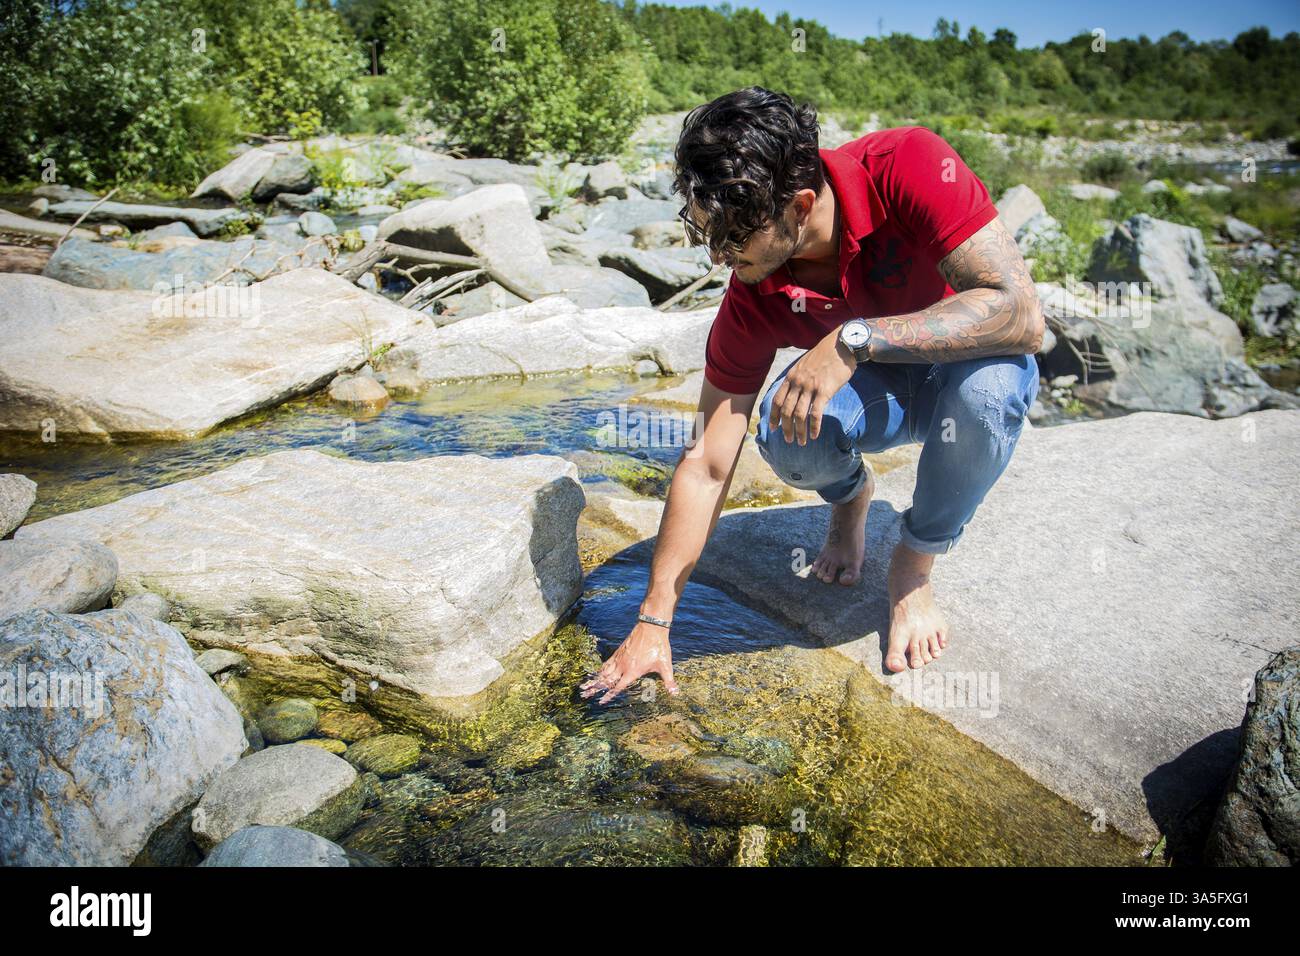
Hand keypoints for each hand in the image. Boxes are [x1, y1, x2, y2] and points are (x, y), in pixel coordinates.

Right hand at [579, 621, 678, 704]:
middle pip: (606, 680)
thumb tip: (676, 694)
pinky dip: (601, 669)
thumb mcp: (666, 665)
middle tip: (584, 695)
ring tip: (585, 686)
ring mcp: (620, 658)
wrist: (651, 627)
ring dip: (594, 679)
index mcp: (632, 672)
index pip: (618, 687)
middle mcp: (623, 666)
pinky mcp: (619, 651)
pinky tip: (598, 672)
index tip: (601, 702)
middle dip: (595, 689)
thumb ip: (669, 681)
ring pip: (604, 671)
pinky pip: (607, 662)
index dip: (609, 696)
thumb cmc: (659, 646)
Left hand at [768, 326, 856, 445]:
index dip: (773, 416)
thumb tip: (793, 393)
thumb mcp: (804, 364)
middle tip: (788, 440)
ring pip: (799, 415)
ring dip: (799, 431)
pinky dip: (813, 427)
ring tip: (801, 442)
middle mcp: (798, 382)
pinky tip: (814, 435)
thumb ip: (797, 378)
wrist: (842, 345)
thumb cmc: (825, 355)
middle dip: (785, 428)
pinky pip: (816, 414)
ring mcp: (810, 387)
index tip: (773, 428)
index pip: (776, 400)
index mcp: (791, 377)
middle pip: (786, 411)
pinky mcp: (825, 391)